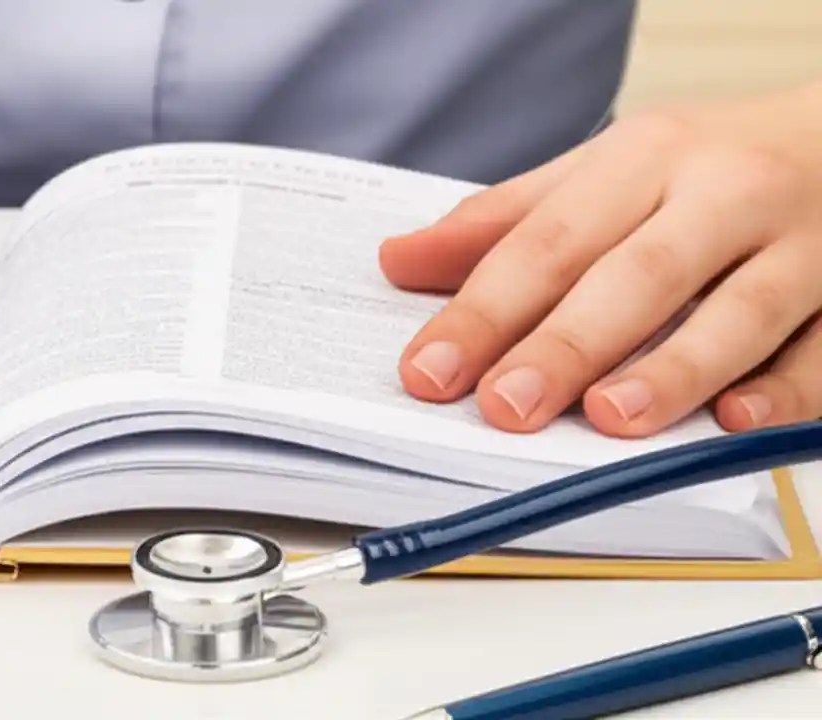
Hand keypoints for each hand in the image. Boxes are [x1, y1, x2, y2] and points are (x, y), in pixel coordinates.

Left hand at [380, 82, 821, 437]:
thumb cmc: (708, 163)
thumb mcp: (605, 170)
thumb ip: (507, 221)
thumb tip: (401, 261)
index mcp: (644, 160)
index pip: (546, 242)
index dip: (482, 311)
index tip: (427, 370)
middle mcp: (721, 195)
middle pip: (635, 275)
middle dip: (564, 344)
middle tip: (504, 405)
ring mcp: (800, 245)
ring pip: (740, 311)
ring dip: (675, 368)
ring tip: (611, 416)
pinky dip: (787, 389)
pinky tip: (737, 421)